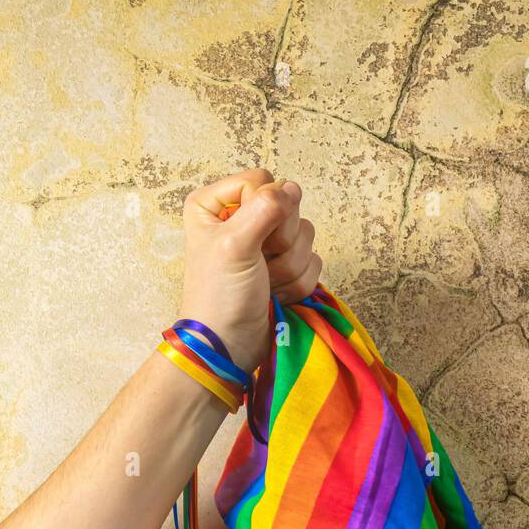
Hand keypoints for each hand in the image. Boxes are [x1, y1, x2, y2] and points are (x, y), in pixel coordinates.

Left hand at [178, 167, 321, 373]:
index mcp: (216, 205)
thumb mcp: (234, 245)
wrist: (229, 346)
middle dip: (280, 243)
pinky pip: (313, 261)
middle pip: (288, 206)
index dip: (265, 209)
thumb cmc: (220, 297)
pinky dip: (297, 283)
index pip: (262, 181)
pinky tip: (275, 295)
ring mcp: (266, 244)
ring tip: (264, 284)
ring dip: (288, 267)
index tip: (250, 240)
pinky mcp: (286, 267)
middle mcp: (242, 219)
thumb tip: (292, 188)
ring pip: (305, 234)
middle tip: (259, 265)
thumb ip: (264, 208)